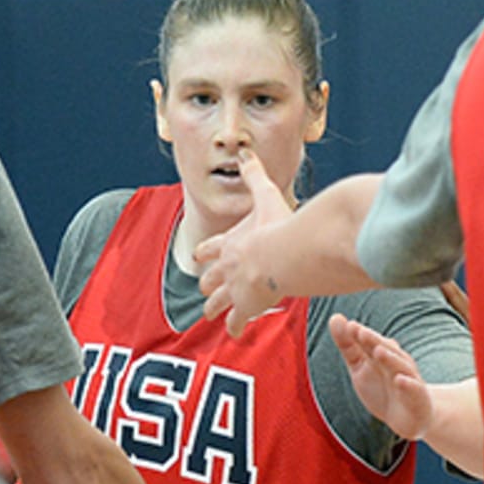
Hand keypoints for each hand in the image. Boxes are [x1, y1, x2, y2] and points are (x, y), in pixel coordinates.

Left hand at [196, 152, 293, 335]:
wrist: (284, 254)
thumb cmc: (278, 226)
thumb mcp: (265, 195)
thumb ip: (254, 175)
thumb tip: (246, 151)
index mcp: (230, 243)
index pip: (211, 248)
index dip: (205, 253)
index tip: (199, 257)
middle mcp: (227, 268)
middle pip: (210, 278)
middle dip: (207, 284)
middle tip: (204, 291)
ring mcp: (234, 289)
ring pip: (217, 302)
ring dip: (213, 308)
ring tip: (209, 315)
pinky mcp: (246, 306)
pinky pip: (237, 321)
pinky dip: (235, 326)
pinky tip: (234, 332)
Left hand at [332, 313, 433, 440]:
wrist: (409, 416)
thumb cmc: (382, 388)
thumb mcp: (360, 367)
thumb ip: (348, 345)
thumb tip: (335, 317)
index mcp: (381, 355)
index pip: (370, 343)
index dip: (360, 335)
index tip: (349, 326)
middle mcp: (396, 363)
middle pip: (386, 350)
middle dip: (374, 341)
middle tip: (361, 332)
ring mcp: (409, 379)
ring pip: (400, 366)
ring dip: (390, 358)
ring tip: (378, 351)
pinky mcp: (418, 397)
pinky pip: (414, 389)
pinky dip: (408, 384)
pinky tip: (399, 380)